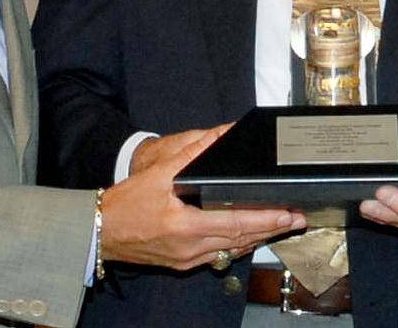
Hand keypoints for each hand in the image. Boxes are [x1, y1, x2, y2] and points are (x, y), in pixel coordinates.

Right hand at [102, 125, 304, 270]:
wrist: (101, 230)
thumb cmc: (126, 203)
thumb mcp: (158, 173)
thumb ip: (192, 154)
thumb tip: (218, 135)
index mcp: (186, 226)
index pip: (237, 224)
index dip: (266, 220)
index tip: (288, 214)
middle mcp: (191, 248)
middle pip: (241, 240)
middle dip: (271, 230)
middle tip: (296, 220)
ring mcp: (188, 259)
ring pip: (232, 249)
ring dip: (257, 238)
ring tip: (280, 227)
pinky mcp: (183, 263)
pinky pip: (218, 254)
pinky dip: (236, 243)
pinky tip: (246, 236)